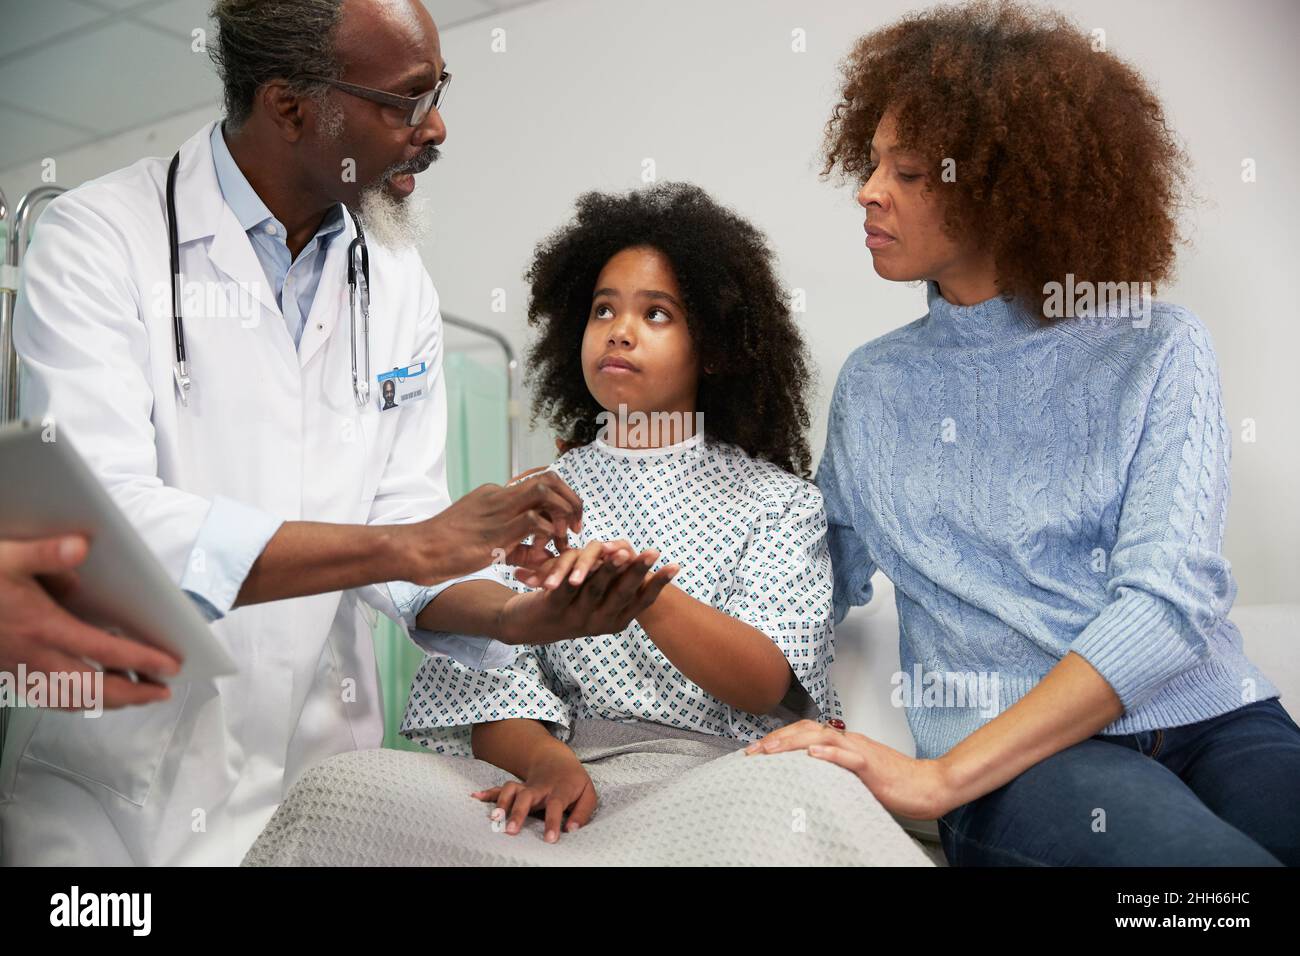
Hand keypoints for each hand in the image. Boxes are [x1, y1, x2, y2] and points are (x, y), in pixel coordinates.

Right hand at [0, 535, 180, 709]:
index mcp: (41, 627)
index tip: (170, 666)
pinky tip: (89, 696)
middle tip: (163, 691)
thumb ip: (44, 553)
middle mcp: (32, 655)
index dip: (140, 660)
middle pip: (93, 687)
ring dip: (108, 701)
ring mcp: (19, 669)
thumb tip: (80, 547)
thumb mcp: (5, 556)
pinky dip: (76, 702)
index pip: (103, 651)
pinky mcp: (7, 674)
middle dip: (132, 693)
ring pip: (71, 698)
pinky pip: (48, 697)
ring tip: (138, 696)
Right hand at [397, 471, 583, 584]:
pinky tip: (542, 555)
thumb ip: (518, 547)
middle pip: (549, 478)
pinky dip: (547, 537)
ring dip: (563, 514)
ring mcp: (497, 509)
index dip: (561, 498)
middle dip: (571, 500)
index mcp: (495, 494)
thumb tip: (544, 556)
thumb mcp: (487, 545)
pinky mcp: (496, 529)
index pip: (539, 483)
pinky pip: (535, 522)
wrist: (417, 550)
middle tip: (577, 527)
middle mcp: (499, 495)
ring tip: (564, 538)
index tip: (568, 523)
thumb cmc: (445, 550)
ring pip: (545, 492)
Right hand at [472, 748, 596, 842]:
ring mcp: (526, 786)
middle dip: (518, 813)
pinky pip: (500, 788)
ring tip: (494, 818)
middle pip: (527, 797)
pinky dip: (488, 792)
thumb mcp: (588, 794)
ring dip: (501, 802)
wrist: (558, 760)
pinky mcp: (517, 787)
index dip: (553, 822)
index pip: (556, 805)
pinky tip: (475, 796)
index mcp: (560, 789)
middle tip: (511, 831)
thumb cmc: (574, 782)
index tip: (550, 840)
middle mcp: (540, 788)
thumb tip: (572, 830)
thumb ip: (582, 813)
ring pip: (511, 790)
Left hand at [497, 544, 678, 644]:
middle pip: (622, 595)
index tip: (676, 565)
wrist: (525, 625)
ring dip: (611, 569)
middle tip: (654, 552)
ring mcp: (575, 619)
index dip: (659, 584)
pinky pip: (568, 586)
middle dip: (639, 571)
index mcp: (614, 622)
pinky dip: (578, 570)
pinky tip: (585, 558)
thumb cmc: (570, 608)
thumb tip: (654, 568)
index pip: (641, 602)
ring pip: (596, 589)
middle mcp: (598, 624)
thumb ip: (621, 589)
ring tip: (625, 551)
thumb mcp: (598, 602)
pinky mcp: (552, 608)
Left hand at [744, 719, 958, 819]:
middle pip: (808, 729)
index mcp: (846, 743)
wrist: (928, 786)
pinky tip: (813, 754)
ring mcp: (861, 751)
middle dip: (777, 738)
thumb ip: (836, 771)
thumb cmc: (897, 783)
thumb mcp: (857, 776)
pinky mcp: (873, 766)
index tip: (757, 750)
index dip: (780, 738)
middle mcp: (850, 742)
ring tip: (771, 749)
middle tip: (753, 751)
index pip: (806, 733)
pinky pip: (850, 757)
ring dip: (793, 742)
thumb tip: (809, 776)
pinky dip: (830, 754)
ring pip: (823, 737)